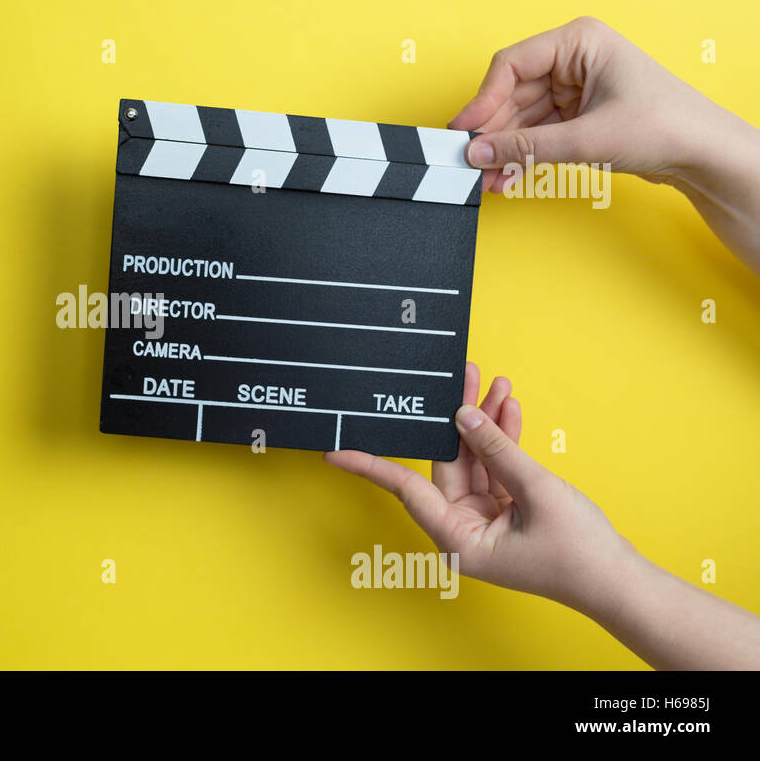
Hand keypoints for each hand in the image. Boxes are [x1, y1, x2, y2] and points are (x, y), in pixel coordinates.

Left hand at [324, 362, 633, 607]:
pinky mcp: (509, 509)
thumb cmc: (578, 553)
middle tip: (461, 376)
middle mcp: (464, 529)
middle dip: (457, 417)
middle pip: (447, 463)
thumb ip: (497, 451)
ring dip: (485, 421)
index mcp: (456, 540)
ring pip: (474, 460)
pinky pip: (497, 467)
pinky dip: (503, 439)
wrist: (620, 581)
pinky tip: (506, 405)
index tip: (335, 451)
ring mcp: (486, 519)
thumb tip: (464, 416)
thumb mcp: (536, 491)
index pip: (406, 491)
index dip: (371, 466)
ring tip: (490, 380)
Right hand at [448, 16, 722, 193]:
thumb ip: (526, 147)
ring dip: (503, 151)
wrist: (704, 154)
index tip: (464, 133)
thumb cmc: (665, 126)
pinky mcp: (577, 115)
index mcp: (579, 42)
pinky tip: (506, 178)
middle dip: (492, 133)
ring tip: (486, 180)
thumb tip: (479, 152)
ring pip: (521, 119)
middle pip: (512, 96)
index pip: (511, 66)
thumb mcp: (586, 139)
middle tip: (470, 163)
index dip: (483, 101)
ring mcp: (575, 88)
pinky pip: (536, 134)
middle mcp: (574, 60)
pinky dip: (521, 156)